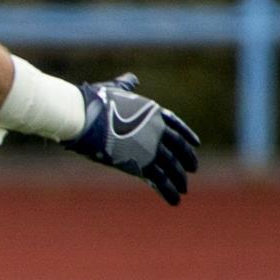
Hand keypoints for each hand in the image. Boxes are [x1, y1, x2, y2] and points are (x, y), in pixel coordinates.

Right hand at [60, 72, 199, 205]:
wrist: (84, 117)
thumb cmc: (93, 103)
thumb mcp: (113, 90)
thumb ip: (125, 87)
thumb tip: (131, 78)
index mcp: (153, 112)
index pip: (176, 125)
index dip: (187, 135)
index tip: (195, 144)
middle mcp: (158, 130)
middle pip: (178, 148)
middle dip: (186, 160)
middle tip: (192, 170)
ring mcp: (152, 147)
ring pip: (172, 167)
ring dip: (179, 179)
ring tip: (183, 190)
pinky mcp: (142, 163)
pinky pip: (160, 180)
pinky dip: (169, 191)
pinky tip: (175, 200)